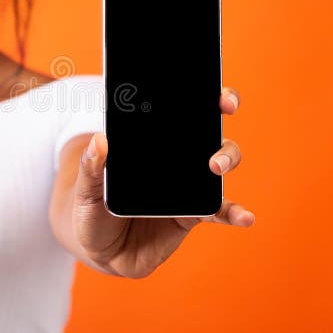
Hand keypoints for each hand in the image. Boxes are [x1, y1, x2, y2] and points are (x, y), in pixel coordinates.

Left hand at [73, 87, 253, 278]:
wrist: (102, 252)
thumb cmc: (92, 212)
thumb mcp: (86, 190)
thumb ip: (91, 168)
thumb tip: (99, 141)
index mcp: (148, 143)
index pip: (174, 109)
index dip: (193, 90)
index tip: (202, 81)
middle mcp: (173, 158)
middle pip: (205, 127)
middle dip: (219, 110)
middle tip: (222, 108)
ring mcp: (186, 185)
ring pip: (218, 162)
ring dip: (225, 157)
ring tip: (215, 166)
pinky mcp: (193, 214)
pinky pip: (219, 210)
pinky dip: (234, 212)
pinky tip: (246, 216)